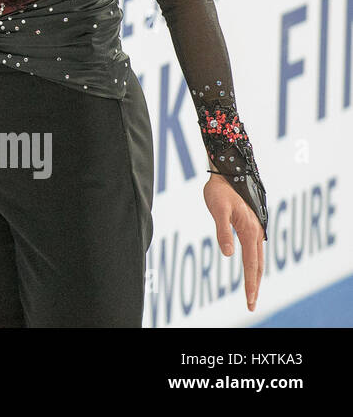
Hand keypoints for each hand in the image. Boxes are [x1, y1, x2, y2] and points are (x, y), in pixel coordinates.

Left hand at [204, 173, 263, 311]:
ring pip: (258, 258)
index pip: (251, 265)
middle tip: (251, 305)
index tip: (250, 302)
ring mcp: (256, 228)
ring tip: (252, 291)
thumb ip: (223, 231)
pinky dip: (255, 263)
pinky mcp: (252, 224)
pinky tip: (251, 267)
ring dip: (256, 276)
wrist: (229, 170)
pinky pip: (255, 249)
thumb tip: (229, 255)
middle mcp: (257, 232)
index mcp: (250, 231)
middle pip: (258, 266)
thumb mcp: (217, 209)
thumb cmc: (220, 189)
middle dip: (254, 286)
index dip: (250, 285)